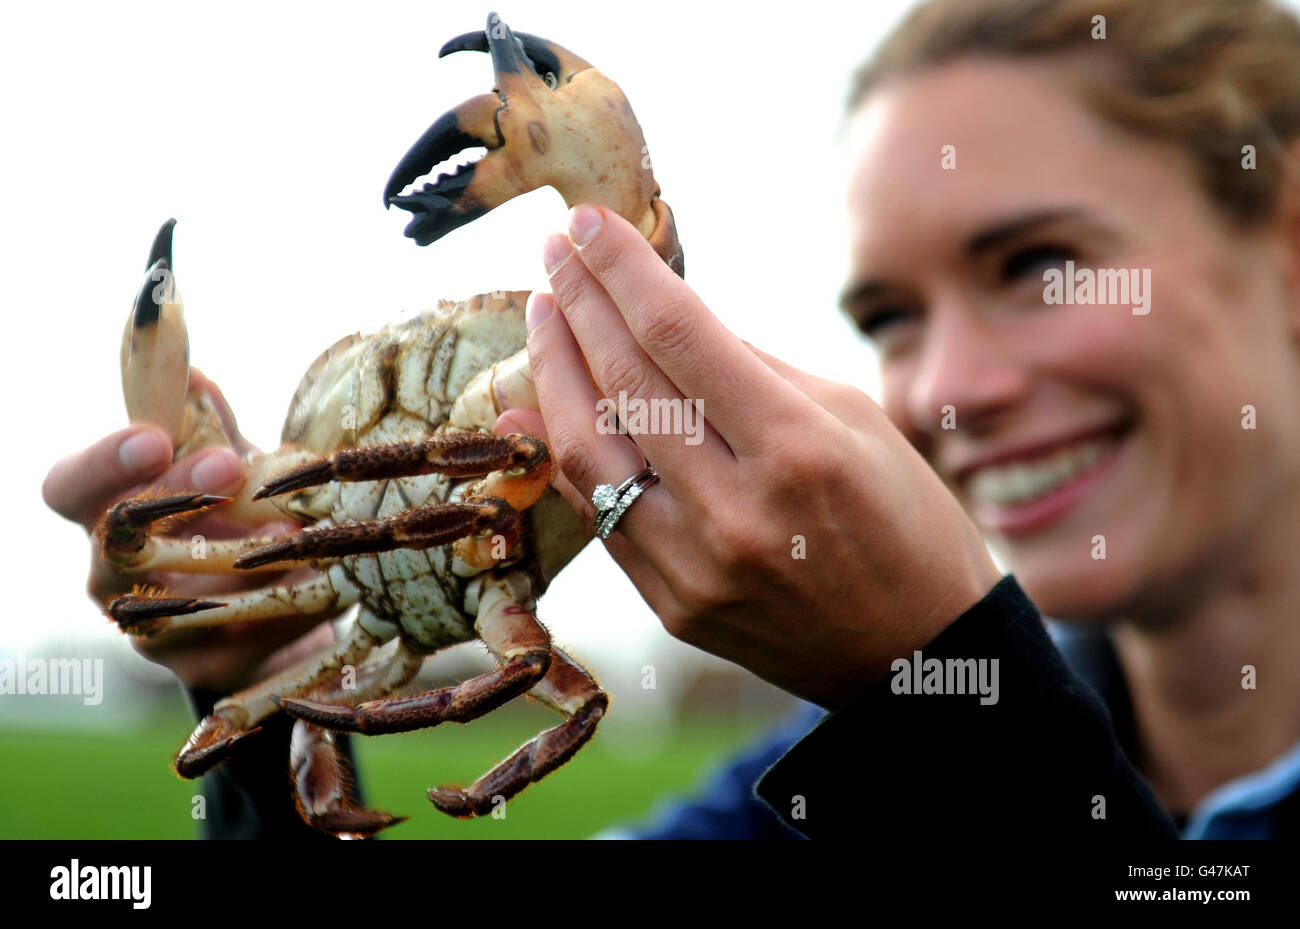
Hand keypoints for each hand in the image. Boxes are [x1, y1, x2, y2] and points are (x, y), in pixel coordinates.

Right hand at [42, 370, 336, 692]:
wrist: (276, 600)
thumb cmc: (237, 513)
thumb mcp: (226, 462)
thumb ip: (207, 423)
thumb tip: (192, 374)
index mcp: (106, 514)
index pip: (69, 489)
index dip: (102, 464)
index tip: (153, 436)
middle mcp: (111, 575)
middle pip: (112, 542)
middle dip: (170, 499)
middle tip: (229, 464)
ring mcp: (151, 630)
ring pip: (170, 603)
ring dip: (230, 561)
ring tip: (285, 529)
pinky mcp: (205, 667)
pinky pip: (236, 644)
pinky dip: (276, 609)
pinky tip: (314, 579)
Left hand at [499, 205, 1001, 709]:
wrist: (916, 657)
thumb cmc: (904, 520)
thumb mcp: (853, 417)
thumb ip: (752, 365)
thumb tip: (664, 311)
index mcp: (797, 448)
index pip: (679, 333)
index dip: (622, 268)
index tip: (588, 222)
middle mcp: (737, 509)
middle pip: (625, 383)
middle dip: (580, 302)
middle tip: (555, 251)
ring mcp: (696, 567)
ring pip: (590, 452)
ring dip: (554, 372)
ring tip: (545, 314)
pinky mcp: (672, 606)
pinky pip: (600, 513)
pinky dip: (568, 450)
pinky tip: (545, 403)